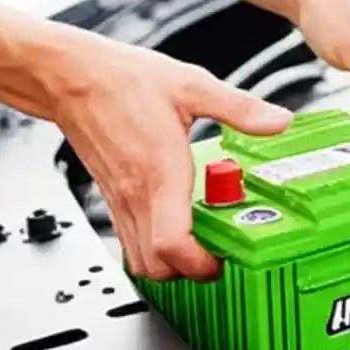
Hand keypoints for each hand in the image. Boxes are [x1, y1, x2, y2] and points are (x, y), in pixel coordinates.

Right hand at [47, 38, 290, 279]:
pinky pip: (130, 241)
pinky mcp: (112, 199)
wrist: (72, 78)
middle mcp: (137, 194)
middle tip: (219, 252)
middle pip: (157, 266)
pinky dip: (153, 248)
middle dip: (191, 271)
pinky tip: (176, 224)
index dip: (200, 263)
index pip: (172, 245)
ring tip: (200, 243)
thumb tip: (277, 121)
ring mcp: (121, 200)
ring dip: (170, 264)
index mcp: (160, 171)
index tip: (225, 256)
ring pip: (140, 260)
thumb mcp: (192, 87)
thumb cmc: (122, 81)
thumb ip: (239, 108)